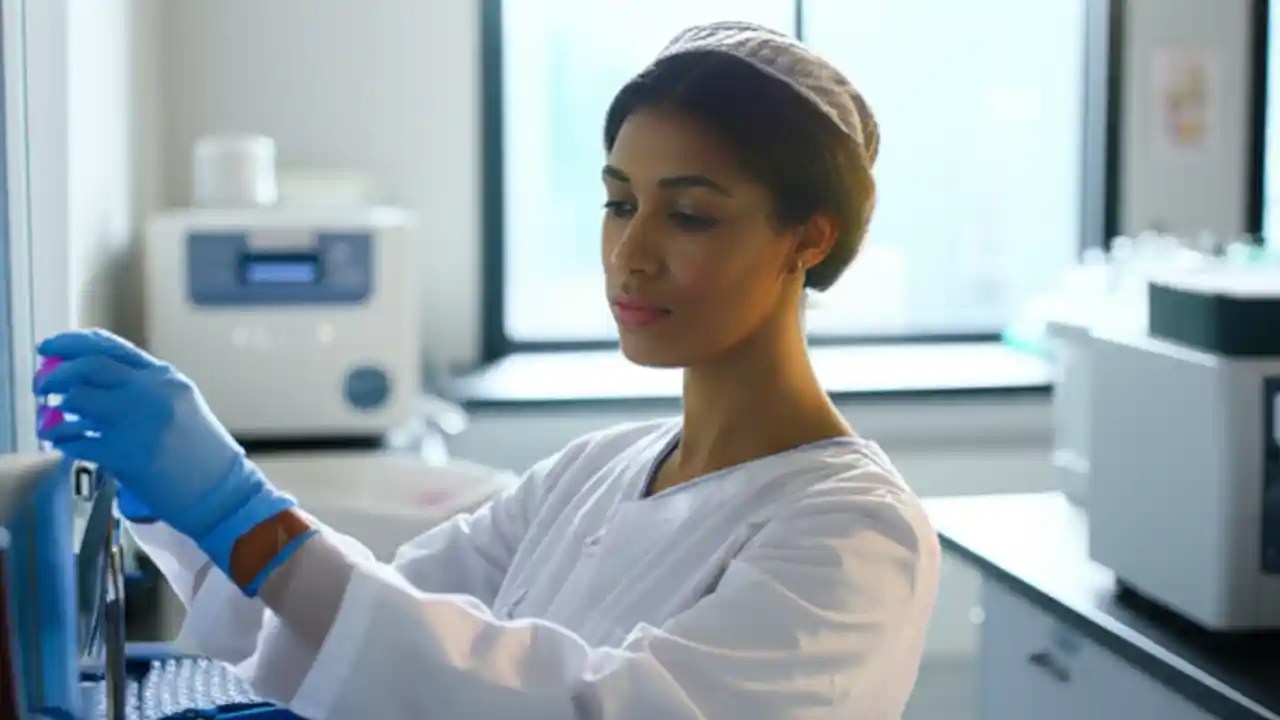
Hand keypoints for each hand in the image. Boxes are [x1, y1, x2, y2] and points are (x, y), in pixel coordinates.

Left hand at [33, 329, 295, 576]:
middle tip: (41, 384)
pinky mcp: (124, 454)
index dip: (72, 342)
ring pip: (77, 399)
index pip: (110, 347)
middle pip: (89, 366)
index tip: (49, 348)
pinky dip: (61, 440)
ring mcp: (138, 421)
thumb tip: (85, 388)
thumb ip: (141, 391)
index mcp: (165, 377)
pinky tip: (62, 442)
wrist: (222, 489)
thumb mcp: (179, 407)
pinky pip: (76, 440)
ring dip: (55, 409)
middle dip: (56, 373)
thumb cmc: (199, 453)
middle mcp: (151, 392)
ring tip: (51, 419)